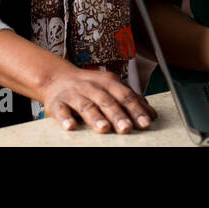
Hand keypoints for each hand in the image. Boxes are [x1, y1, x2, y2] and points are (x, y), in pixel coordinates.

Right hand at [40, 66, 157, 133]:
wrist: (57, 78)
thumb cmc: (89, 86)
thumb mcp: (111, 87)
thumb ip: (130, 99)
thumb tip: (152, 114)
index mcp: (109, 82)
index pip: (125, 96)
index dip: (136, 110)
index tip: (146, 123)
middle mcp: (92, 87)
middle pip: (107, 101)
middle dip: (118, 115)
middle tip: (127, 128)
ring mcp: (74, 94)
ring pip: (86, 106)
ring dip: (95, 118)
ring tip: (104, 129)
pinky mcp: (57, 103)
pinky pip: (61, 111)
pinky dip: (65, 118)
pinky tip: (70, 127)